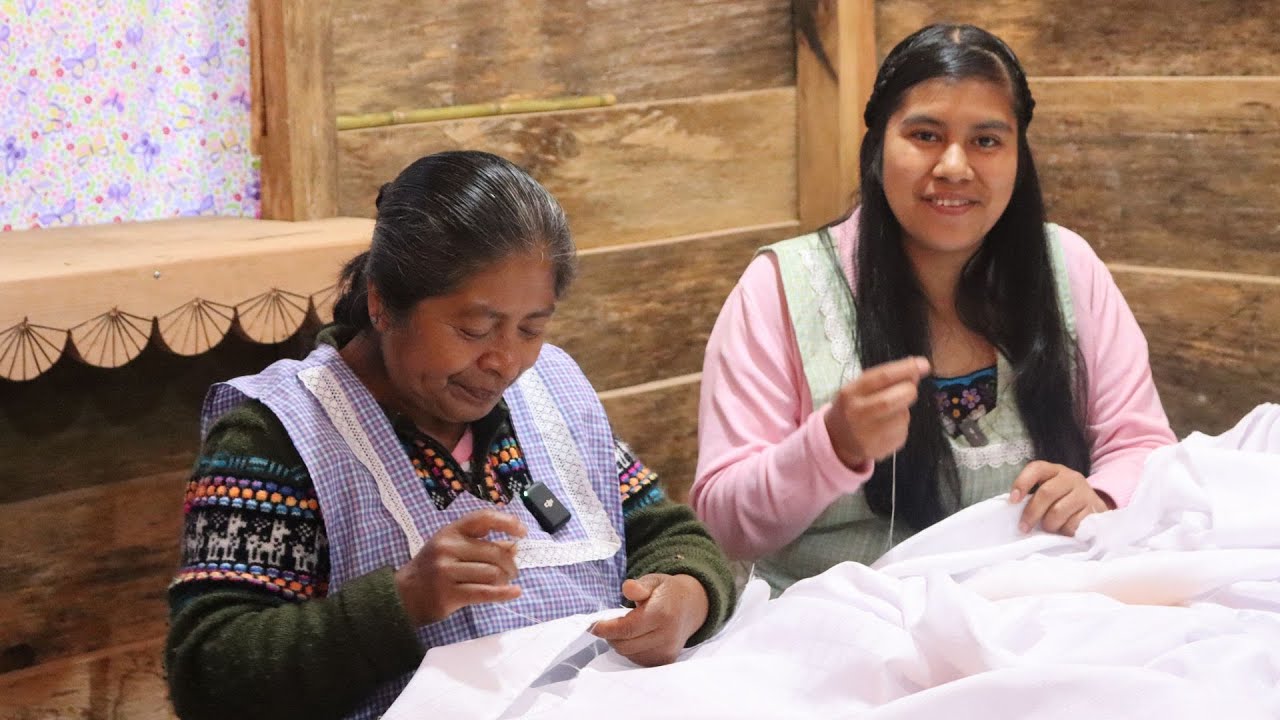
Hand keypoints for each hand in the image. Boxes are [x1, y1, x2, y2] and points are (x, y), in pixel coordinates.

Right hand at [394, 509, 526, 625]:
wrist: (403, 595)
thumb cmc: (433, 568)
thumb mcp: (453, 548)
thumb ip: (481, 545)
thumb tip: (514, 546)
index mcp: (450, 531)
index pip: (483, 519)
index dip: (507, 522)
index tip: (523, 532)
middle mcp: (447, 548)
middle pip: (493, 552)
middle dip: (510, 563)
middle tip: (513, 571)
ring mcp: (446, 571)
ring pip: (491, 573)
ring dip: (505, 579)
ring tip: (505, 582)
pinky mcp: (449, 594)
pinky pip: (485, 593)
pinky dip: (504, 593)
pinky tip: (515, 592)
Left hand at [590, 574, 708, 666]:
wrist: (691, 608)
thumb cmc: (667, 592)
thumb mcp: (654, 580)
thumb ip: (639, 585)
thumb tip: (627, 588)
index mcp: (662, 613)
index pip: (627, 628)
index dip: (606, 628)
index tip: (593, 625)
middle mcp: (666, 636)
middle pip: (625, 645)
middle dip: (610, 636)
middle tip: (607, 624)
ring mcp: (666, 651)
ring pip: (629, 654)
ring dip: (620, 643)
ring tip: (625, 628)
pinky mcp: (665, 660)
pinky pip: (638, 660)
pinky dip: (631, 650)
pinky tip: (635, 637)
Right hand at [825, 356, 931, 468]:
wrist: (837, 439)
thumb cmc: (853, 407)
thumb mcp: (859, 387)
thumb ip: (885, 378)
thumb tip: (916, 370)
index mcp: (851, 393)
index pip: (883, 376)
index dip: (906, 369)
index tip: (923, 364)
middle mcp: (858, 414)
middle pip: (895, 398)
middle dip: (909, 390)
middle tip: (909, 389)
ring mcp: (869, 434)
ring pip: (903, 416)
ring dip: (904, 410)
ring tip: (889, 413)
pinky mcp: (881, 448)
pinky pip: (903, 432)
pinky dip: (901, 426)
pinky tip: (887, 427)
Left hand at [1009, 461, 1110, 535]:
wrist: (1094, 508)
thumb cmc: (1062, 500)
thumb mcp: (1048, 493)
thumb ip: (1033, 496)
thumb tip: (1013, 510)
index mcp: (1055, 471)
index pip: (1037, 468)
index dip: (1022, 482)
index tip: (1012, 500)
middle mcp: (1071, 478)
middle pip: (1046, 493)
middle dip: (1032, 513)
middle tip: (1024, 527)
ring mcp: (1085, 492)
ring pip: (1058, 511)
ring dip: (1049, 524)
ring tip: (1049, 528)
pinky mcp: (1095, 509)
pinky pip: (1074, 524)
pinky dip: (1065, 531)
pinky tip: (1065, 531)